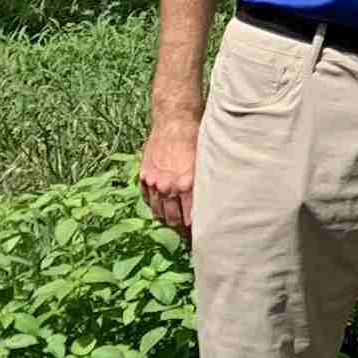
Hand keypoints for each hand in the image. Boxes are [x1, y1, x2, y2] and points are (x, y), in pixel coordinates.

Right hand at [140, 109, 200, 236]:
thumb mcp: (206, 163)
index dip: (195, 231)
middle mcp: (168, 187)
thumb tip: (214, 205)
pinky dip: (154, 206)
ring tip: (175, 226)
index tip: (201, 238)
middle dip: (181, 230)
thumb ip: (204, 185)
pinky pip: (147, 200)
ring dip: (167, 220)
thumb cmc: (197, 138)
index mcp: (186, 185)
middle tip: (188, 237)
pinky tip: (162, 210)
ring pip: (158, 212)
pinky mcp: (144, 176)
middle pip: (173, 219)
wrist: (175, 119)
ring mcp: (153, 182)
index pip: (190, 219)